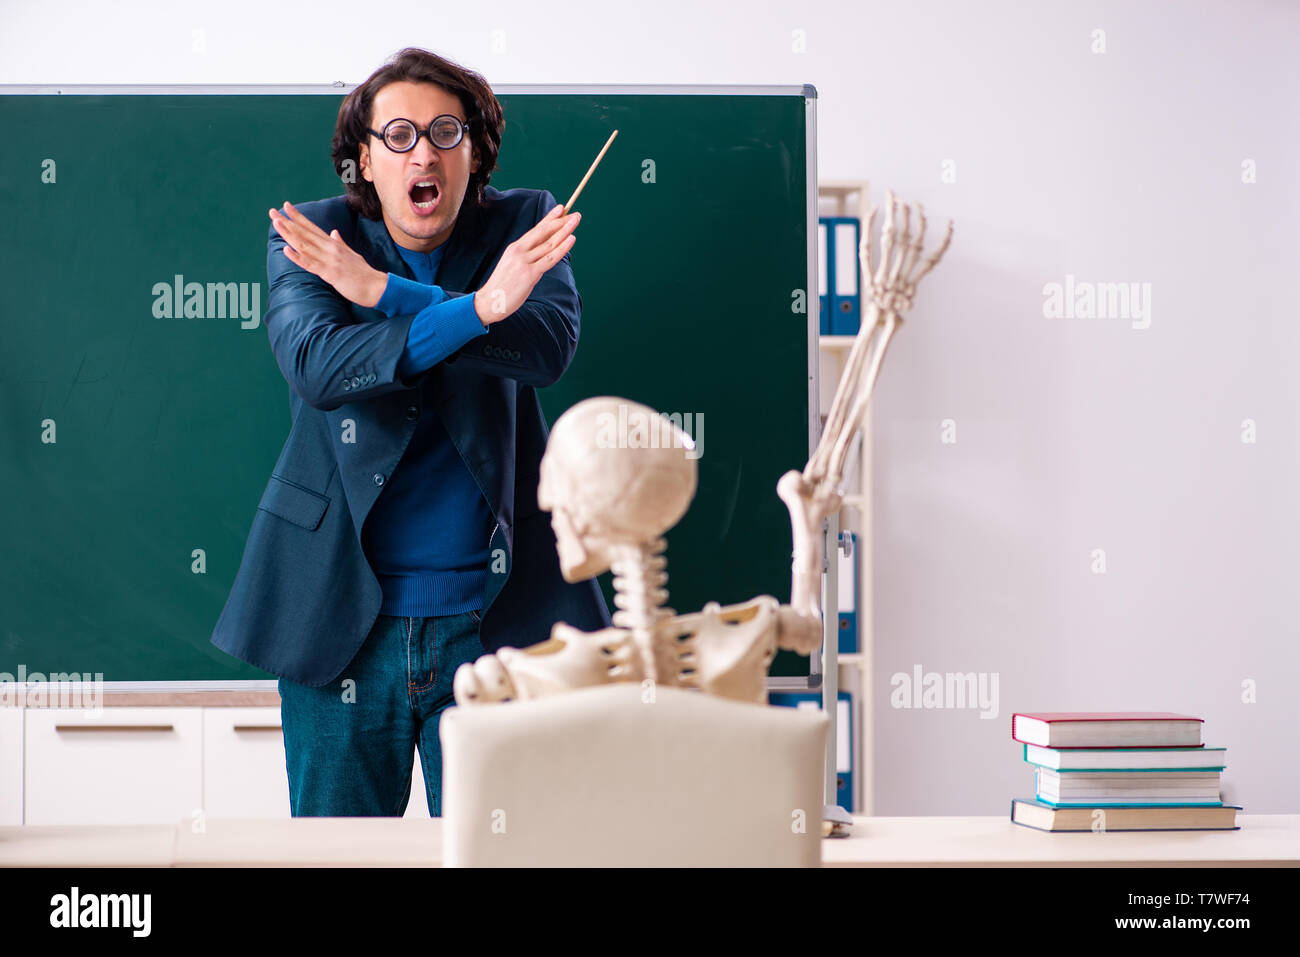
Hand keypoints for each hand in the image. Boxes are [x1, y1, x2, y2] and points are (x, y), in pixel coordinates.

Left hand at [269, 202, 386, 307]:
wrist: (377, 287)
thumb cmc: (364, 273)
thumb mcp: (352, 255)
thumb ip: (340, 243)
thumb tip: (333, 232)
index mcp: (334, 244)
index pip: (313, 227)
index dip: (299, 217)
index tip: (286, 206)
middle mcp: (330, 248)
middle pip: (306, 233)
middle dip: (288, 222)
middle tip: (272, 211)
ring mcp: (330, 260)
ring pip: (305, 245)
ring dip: (290, 234)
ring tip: (276, 223)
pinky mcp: (331, 273)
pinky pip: (310, 264)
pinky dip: (298, 257)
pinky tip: (286, 250)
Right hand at [473, 205, 579, 324]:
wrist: (490, 301)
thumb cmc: (503, 286)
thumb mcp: (513, 266)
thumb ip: (528, 259)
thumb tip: (544, 255)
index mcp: (515, 248)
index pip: (536, 230)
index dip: (549, 218)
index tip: (561, 209)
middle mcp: (520, 251)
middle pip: (544, 232)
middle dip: (561, 221)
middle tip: (575, 213)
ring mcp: (524, 262)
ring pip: (549, 243)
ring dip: (564, 230)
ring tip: (576, 219)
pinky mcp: (529, 274)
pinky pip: (549, 259)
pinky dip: (562, 248)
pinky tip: (571, 239)